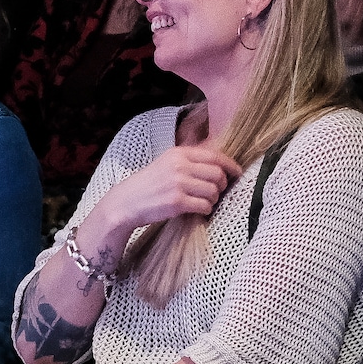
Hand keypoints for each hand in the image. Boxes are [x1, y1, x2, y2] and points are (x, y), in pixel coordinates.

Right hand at [89, 144, 243, 249]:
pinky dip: (205, 209)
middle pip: (217, 174)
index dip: (230, 165)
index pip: (214, 155)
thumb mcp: (166, 164)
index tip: (237, 173)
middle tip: (214, 193)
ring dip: (213, 199)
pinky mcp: (177, 202)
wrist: (125, 203)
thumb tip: (218, 165)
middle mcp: (179, 165)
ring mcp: (178, 184)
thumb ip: (188, 161)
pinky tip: (197, 210)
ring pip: (213, 191)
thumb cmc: (148, 185)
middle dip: (221, 185)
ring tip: (203, 202)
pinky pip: (205, 205)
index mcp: (178, 153)